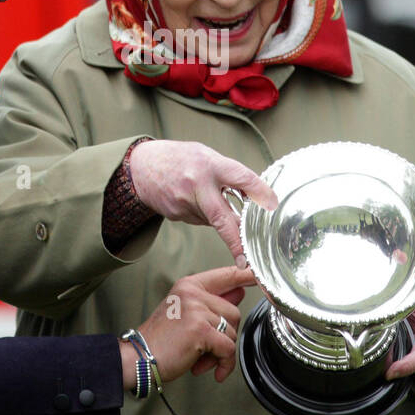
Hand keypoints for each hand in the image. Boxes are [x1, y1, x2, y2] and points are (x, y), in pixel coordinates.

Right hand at [120, 265, 257, 387]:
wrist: (138, 358)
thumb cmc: (161, 340)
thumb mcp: (185, 313)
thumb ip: (212, 303)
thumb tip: (240, 292)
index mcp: (189, 285)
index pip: (225, 275)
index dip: (245, 275)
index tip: (259, 272)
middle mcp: (193, 293)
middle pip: (234, 312)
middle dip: (226, 335)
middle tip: (206, 349)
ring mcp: (197, 310)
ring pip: (232, 332)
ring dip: (221, 352)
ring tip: (200, 358)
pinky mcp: (200, 330)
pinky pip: (227, 348)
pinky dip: (222, 363)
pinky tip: (207, 369)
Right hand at [128, 140, 277, 259]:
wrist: (142, 167)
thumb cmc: (180, 158)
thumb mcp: (207, 156)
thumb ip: (229, 173)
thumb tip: (254, 195)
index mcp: (210, 165)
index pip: (241, 178)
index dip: (260, 193)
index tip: (272, 206)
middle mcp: (197, 185)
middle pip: (222, 218)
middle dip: (235, 240)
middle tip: (246, 259)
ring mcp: (184, 202)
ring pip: (212, 220)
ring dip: (217, 215)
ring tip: (203, 194)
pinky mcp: (176, 215)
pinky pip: (199, 220)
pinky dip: (201, 213)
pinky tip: (191, 198)